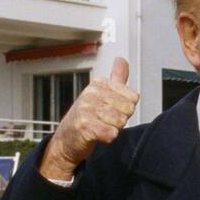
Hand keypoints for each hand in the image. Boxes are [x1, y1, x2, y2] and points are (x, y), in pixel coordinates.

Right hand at [39, 56, 139, 179]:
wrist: (66, 139)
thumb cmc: (87, 117)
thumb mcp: (102, 94)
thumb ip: (116, 78)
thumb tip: (122, 59)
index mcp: (99, 83)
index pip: (133, 97)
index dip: (125, 108)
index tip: (110, 110)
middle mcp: (92, 93)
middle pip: (128, 110)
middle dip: (120, 120)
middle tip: (104, 121)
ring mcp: (86, 109)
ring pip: (120, 122)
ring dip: (113, 129)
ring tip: (99, 127)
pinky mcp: (84, 126)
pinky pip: (111, 134)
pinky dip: (107, 138)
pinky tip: (97, 135)